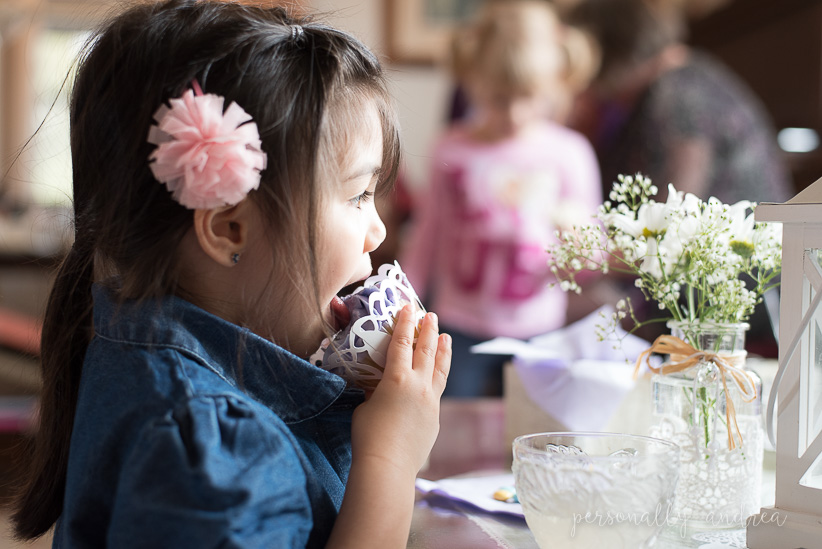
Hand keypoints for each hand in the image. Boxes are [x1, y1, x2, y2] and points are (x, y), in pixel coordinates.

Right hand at [350, 304, 450, 476]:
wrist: (388, 465)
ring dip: (443, 351)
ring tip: (446, 338)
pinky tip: (437, 375)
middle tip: (432, 316)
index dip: (405, 324)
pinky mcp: (435, 417)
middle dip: (429, 331)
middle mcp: (418, 385)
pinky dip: (438, 377)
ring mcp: (430, 401)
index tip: (409, 308)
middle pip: (426, 351)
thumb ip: (376, 392)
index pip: (402, 344)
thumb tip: (380, 389)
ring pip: (440, 369)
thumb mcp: (365, 406)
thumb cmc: (368, 436)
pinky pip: (438, 390)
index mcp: (396, 379)